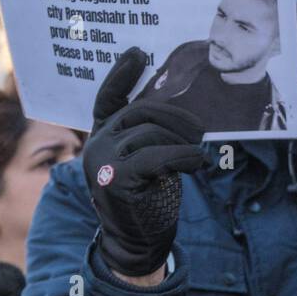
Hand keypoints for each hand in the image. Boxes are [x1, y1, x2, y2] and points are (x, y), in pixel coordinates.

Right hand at [83, 47, 206, 278]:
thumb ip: (149, 136)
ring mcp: (102, 161)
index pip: (107, 98)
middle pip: (142, 111)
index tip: (137, 52)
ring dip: (183, 142)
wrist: (137, 243)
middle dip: (177, 117)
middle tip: (200, 132)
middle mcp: (96, 145)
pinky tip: (197, 164)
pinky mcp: (116, 179)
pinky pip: (158, 155)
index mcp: (102, 137)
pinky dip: (184, 157)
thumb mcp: (148, 161)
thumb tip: (181, 111)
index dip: (121, 74)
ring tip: (196, 154)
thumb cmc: (148, 199)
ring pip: (152, 132)